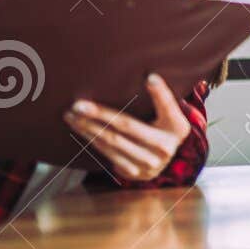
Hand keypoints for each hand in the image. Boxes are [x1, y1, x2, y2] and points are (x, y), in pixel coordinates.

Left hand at [64, 73, 188, 181]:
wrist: (162, 162)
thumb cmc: (161, 129)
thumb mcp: (169, 116)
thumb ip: (161, 100)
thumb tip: (149, 76)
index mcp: (177, 127)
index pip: (168, 106)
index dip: (160, 93)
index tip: (150, 78)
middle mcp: (165, 146)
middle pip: (128, 126)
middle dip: (100, 114)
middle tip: (78, 105)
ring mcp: (149, 162)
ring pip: (112, 141)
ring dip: (88, 127)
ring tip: (72, 115)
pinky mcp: (134, 172)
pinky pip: (107, 152)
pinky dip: (91, 139)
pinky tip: (80, 129)